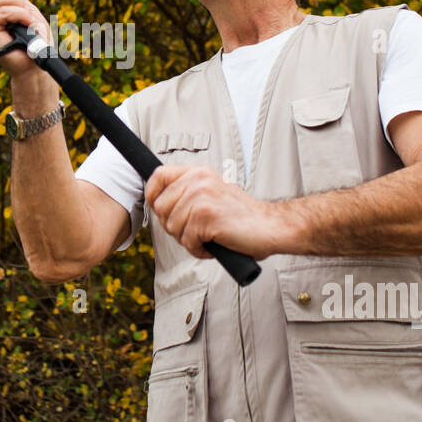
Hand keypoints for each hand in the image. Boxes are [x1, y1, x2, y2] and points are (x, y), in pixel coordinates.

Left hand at [144, 164, 277, 260]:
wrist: (270, 227)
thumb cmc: (242, 217)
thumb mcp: (212, 193)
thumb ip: (188, 193)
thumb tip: (157, 202)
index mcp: (198, 172)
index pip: (158, 175)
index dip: (151, 194)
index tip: (160, 210)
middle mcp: (197, 180)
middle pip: (160, 208)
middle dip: (174, 226)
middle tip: (197, 231)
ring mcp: (200, 196)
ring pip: (172, 227)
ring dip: (189, 240)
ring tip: (210, 237)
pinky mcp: (205, 216)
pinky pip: (187, 241)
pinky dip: (199, 249)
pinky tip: (215, 244)